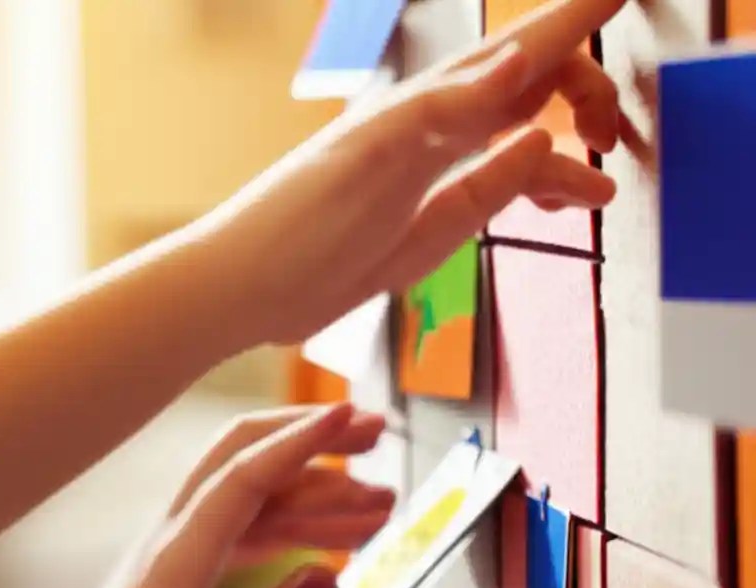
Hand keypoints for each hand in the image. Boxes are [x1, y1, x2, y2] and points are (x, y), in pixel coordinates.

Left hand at [43, 405, 391, 587]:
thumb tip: (328, 577)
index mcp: (179, 553)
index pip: (244, 475)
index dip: (299, 441)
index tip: (347, 415)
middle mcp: (179, 531)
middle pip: (246, 453)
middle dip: (310, 434)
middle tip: (374, 431)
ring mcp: (185, 540)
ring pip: (260, 493)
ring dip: (320, 488)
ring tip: (383, 501)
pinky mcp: (193, 558)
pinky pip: (254, 526)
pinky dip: (302, 524)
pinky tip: (346, 536)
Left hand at [191, 0, 625, 344]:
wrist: (247, 289)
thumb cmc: (295, 224)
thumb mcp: (379, 160)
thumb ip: (454, 111)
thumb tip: (525, 59)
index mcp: (422, 106)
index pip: (514, 53)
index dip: (569, 21)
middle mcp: (430, 131)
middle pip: (526, 90)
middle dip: (581, 93)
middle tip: (612, 130)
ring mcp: (429, 174)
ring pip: (518, 140)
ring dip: (568, 150)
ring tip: (606, 180)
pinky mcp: (424, 218)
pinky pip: (496, 188)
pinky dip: (538, 188)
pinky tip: (559, 198)